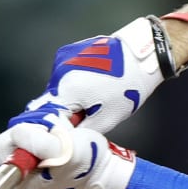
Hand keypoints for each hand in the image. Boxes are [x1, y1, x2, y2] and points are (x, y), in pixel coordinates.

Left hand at [2, 121, 137, 188]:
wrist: (102, 164)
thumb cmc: (87, 162)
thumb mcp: (63, 151)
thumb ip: (37, 142)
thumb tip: (16, 132)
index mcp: (20, 177)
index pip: (4, 144)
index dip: (26, 134)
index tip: (47, 138)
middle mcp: (19, 169)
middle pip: (11, 132)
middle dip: (35, 126)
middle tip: (57, 134)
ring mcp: (26, 157)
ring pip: (21, 125)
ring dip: (43, 123)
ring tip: (60, 133)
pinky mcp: (34, 146)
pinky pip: (31, 123)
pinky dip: (46, 122)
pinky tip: (59, 130)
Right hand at [23, 16, 167, 134]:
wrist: (142, 56)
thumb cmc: (129, 85)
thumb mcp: (106, 119)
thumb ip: (82, 131)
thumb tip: (71, 137)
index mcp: (66, 89)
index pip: (46, 115)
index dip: (57, 126)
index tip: (68, 131)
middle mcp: (59, 71)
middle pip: (53, 101)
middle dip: (67, 111)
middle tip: (88, 114)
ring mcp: (64, 58)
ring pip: (60, 88)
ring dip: (72, 96)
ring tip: (96, 95)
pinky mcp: (70, 51)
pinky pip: (66, 74)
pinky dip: (76, 82)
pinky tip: (95, 82)